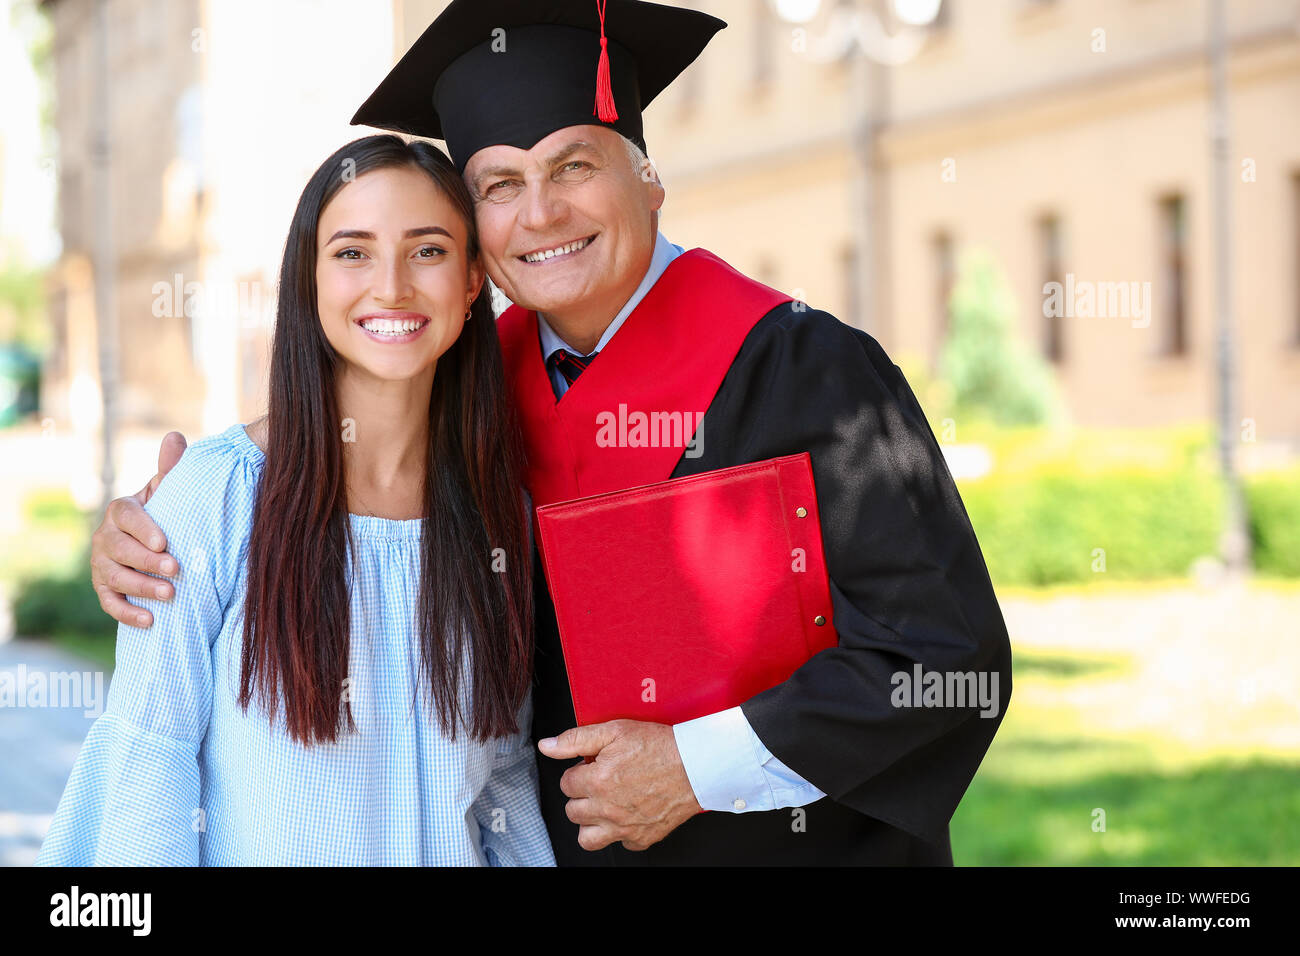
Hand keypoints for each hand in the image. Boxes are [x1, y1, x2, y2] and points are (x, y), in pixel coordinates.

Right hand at [90, 431, 187, 626]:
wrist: (156, 545)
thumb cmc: (167, 514)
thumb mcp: (169, 493)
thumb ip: (171, 469)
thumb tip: (174, 437)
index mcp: (122, 510)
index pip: (126, 516)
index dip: (144, 528)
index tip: (166, 541)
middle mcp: (105, 537)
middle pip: (119, 550)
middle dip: (147, 561)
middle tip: (176, 571)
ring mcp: (101, 565)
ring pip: (115, 578)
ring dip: (142, 587)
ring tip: (171, 595)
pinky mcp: (104, 589)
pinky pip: (110, 604)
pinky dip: (128, 613)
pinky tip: (151, 621)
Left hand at [538, 719, 701, 851]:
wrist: (696, 765)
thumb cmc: (659, 746)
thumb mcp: (615, 730)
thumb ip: (576, 739)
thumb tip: (546, 746)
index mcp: (597, 782)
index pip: (566, 784)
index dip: (579, 772)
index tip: (593, 767)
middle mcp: (607, 809)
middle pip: (572, 811)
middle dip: (582, 795)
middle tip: (601, 781)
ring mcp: (624, 828)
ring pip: (587, 838)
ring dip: (591, 821)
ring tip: (605, 804)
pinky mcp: (641, 838)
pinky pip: (619, 843)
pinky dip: (620, 832)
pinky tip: (629, 813)